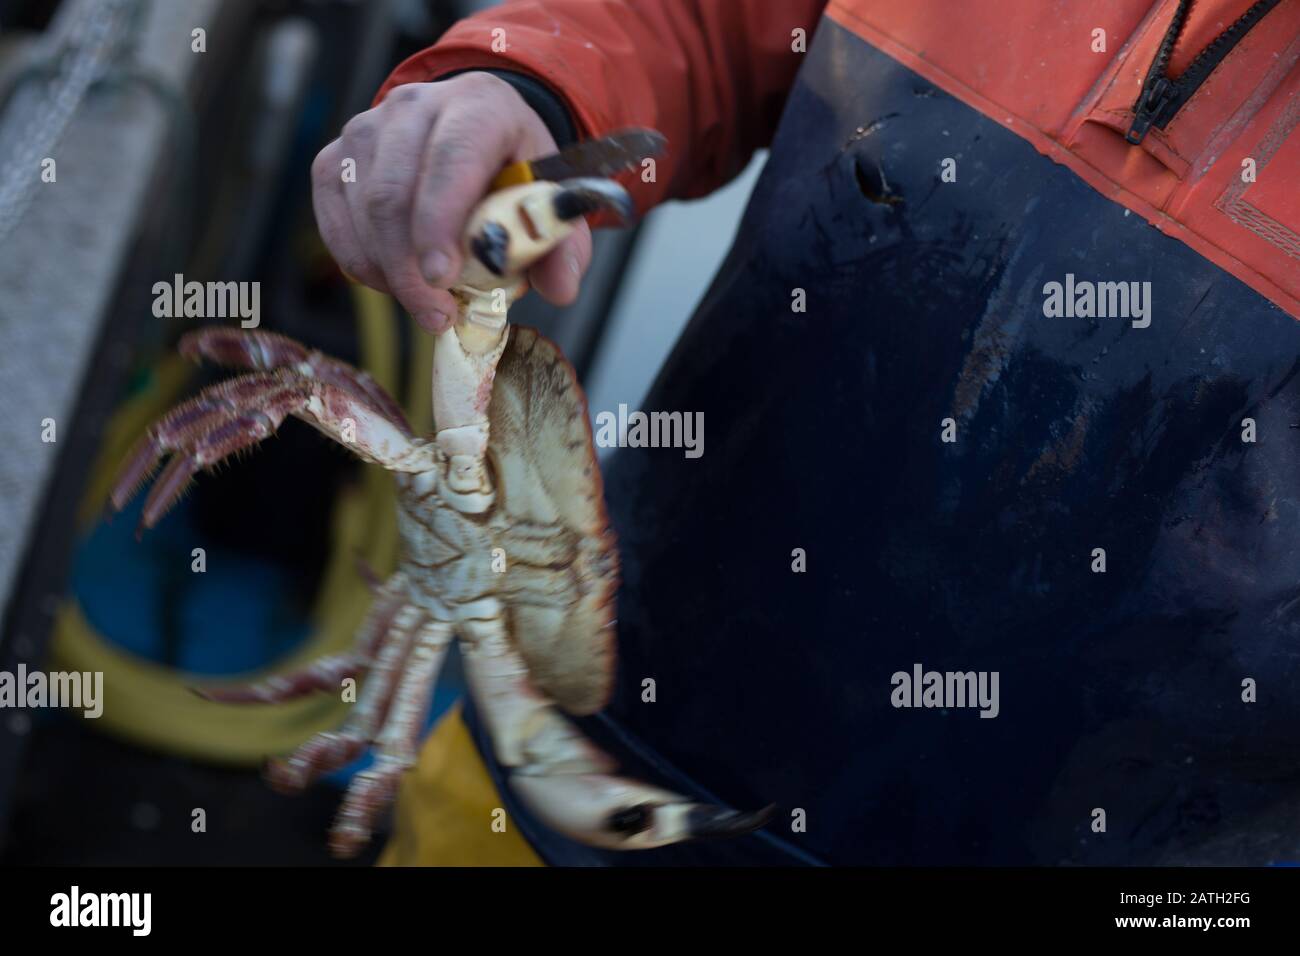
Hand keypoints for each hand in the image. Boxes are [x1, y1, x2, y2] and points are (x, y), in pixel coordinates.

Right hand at [310, 72, 592, 332]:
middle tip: (437, 316)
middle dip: (410, 269)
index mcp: (479, 105)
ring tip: (426, 304)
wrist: (472, 136)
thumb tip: (561, 289)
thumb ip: (563, 245)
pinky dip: (363, 266)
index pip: (450, 158)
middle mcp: (414, 106)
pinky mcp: (334, 161)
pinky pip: (336, 226)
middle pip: (393, 193)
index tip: (442, 279)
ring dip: (390, 274)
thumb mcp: (550, 202)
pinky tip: (396, 281)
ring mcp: (365, 130)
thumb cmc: (513, 175)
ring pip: (361, 213)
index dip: (440, 221)